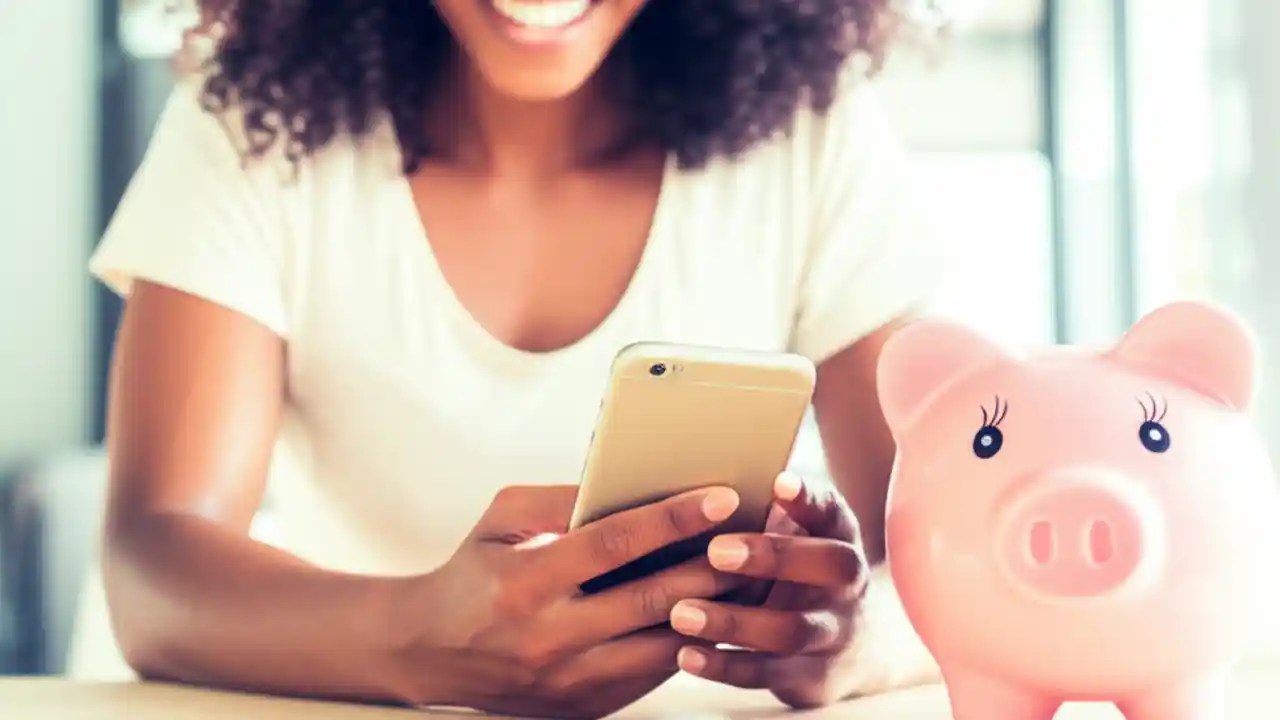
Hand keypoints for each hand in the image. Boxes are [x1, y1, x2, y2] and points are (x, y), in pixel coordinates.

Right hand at [387, 484, 744, 718]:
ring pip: (663, 646)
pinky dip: (688, 643)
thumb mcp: (499, 521)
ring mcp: (569, 682)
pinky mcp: (583, 708)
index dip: (674, 518)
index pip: (614, 544)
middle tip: (759, 537)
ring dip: (715, 610)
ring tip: (751, 576)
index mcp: (526, 582)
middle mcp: (549, 638)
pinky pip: (651, 675)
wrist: (428, 654)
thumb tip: (627, 485)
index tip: (723, 496)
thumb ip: (559, 500)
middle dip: (714, 566)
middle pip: (652, 600)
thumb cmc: (471, 574)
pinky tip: (716, 614)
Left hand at [669, 472, 869, 708]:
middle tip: (715, 550)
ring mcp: (834, 633)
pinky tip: (686, 655)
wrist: (851, 648)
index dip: (808, 498)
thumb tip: (703, 455)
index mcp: (838, 536)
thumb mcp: (795, 535)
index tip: (777, 483)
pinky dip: (725, 666)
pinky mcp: (812, 677)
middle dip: (773, 556)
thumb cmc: (798, 570)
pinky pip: (768, 674)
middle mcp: (847, 584)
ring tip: (680, 613)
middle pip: (828, 566)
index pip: (832, 511)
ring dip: (734, 622)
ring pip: (791, 629)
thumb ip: (764, 507)